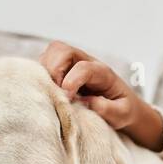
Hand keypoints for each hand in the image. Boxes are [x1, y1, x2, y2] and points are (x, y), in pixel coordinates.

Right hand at [38, 41, 162, 150]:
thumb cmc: (122, 109)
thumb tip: (87, 103)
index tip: (69, 99)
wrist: (122, 106)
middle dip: (53, 69)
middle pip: (61, 50)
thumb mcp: (123, 114)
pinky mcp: (60, 71)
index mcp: (103, 72)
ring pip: (49, 55)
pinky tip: (46, 92)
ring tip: (49, 93)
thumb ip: (108, 109)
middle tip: (55, 92)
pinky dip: (40, 77)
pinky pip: (43, 66)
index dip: (72, 81)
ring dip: (44, 72)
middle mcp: (85, 62)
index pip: (83, 67)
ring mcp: (71, 65)